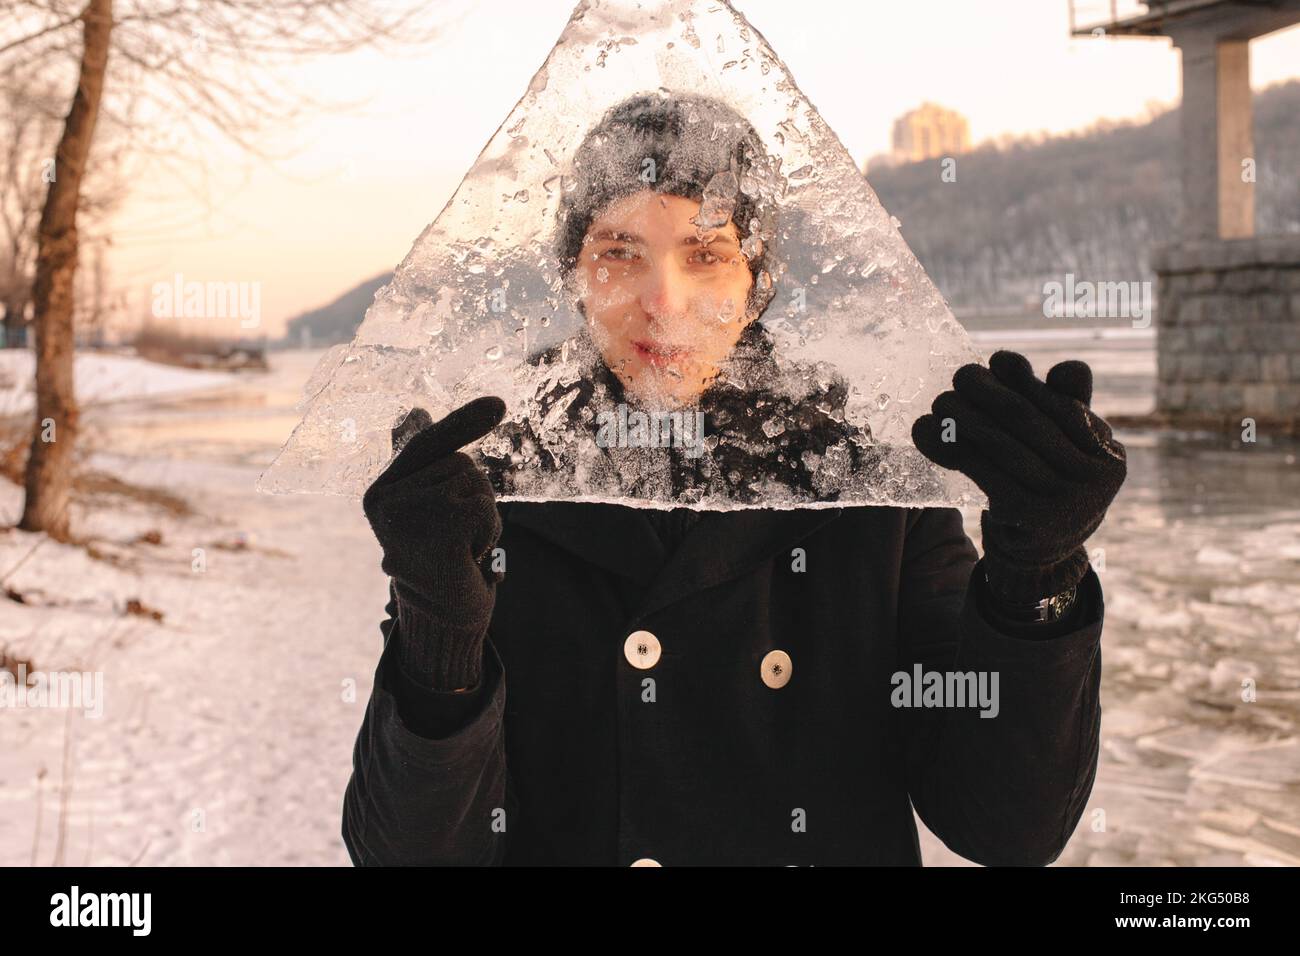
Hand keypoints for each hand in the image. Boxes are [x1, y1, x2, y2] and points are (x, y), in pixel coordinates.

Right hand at [362, 396, 507, 689]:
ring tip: (462, 549)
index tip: (499, 404)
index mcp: (379, 493)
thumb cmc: (440, 563)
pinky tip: (467, 558)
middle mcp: (384, 501)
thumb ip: (423, 466)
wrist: (442, 622)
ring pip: (475, 484)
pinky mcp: (434, 530)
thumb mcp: (429, 510)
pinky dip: (488, 533)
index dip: (463, 424)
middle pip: (460, 463)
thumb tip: (413, 412)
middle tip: (459, 539)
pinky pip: (483, 508)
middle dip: (475, 499)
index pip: (427, 445)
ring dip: (484, 519)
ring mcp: (407, 515)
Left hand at [911, 351, 1125, 603]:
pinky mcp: (1027, 520)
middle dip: (990, 393)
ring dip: (964, 418)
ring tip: (940, 402)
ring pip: (1002, 446)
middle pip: (1029, 422)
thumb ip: (1061, 403)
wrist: (1039, 552)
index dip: (1027, 381)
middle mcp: (1096, 480)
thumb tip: (1047, 363)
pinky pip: (984, 473)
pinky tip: (927, 433)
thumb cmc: (1050, 483)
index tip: (997, 359)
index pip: (1063, 406)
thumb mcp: (1065, 445)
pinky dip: (953, 449)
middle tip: (960, 375)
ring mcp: (1065, 503)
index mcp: (1109, 455)